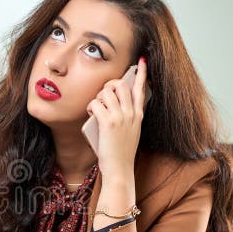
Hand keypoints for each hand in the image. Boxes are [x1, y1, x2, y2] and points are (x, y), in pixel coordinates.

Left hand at [86, 56, 147, 177]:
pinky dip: (90, 106)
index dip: (141, 74)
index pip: (141, 89)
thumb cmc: (121, 153)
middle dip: (108, 85)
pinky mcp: (108, 123)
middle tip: (102, 95)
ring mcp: (121, 117)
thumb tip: (112, 104)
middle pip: (120, 84)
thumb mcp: (130, 132)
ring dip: (97, 97)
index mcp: (138, 115)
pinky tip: (90, 114)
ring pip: (107, 92)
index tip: (142, 62)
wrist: (120, 170)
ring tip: (95, 108)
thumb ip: (126, 118)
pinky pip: (96, 103)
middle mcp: (131, 113)